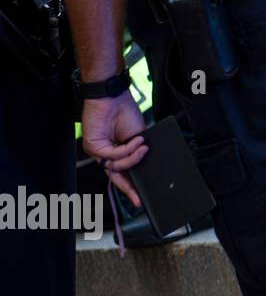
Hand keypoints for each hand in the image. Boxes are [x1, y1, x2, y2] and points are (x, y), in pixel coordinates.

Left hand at [81, 92, 147, 207]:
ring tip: (143, 146)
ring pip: (115, 167)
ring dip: (132, 158)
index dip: (131, 186)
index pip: (123, 172)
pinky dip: (126, 150)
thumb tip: (144, 165)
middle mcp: (106, 154)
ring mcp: (98, 151)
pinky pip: (111, 157)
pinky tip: (136, 142)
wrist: (113, 97)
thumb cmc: (125, 112)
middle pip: (116, 175)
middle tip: (138, 197)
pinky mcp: (92, 147)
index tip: (140, 198)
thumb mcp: (138, 136)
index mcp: (117, 151)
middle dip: (128, 187)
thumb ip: (138, 152)